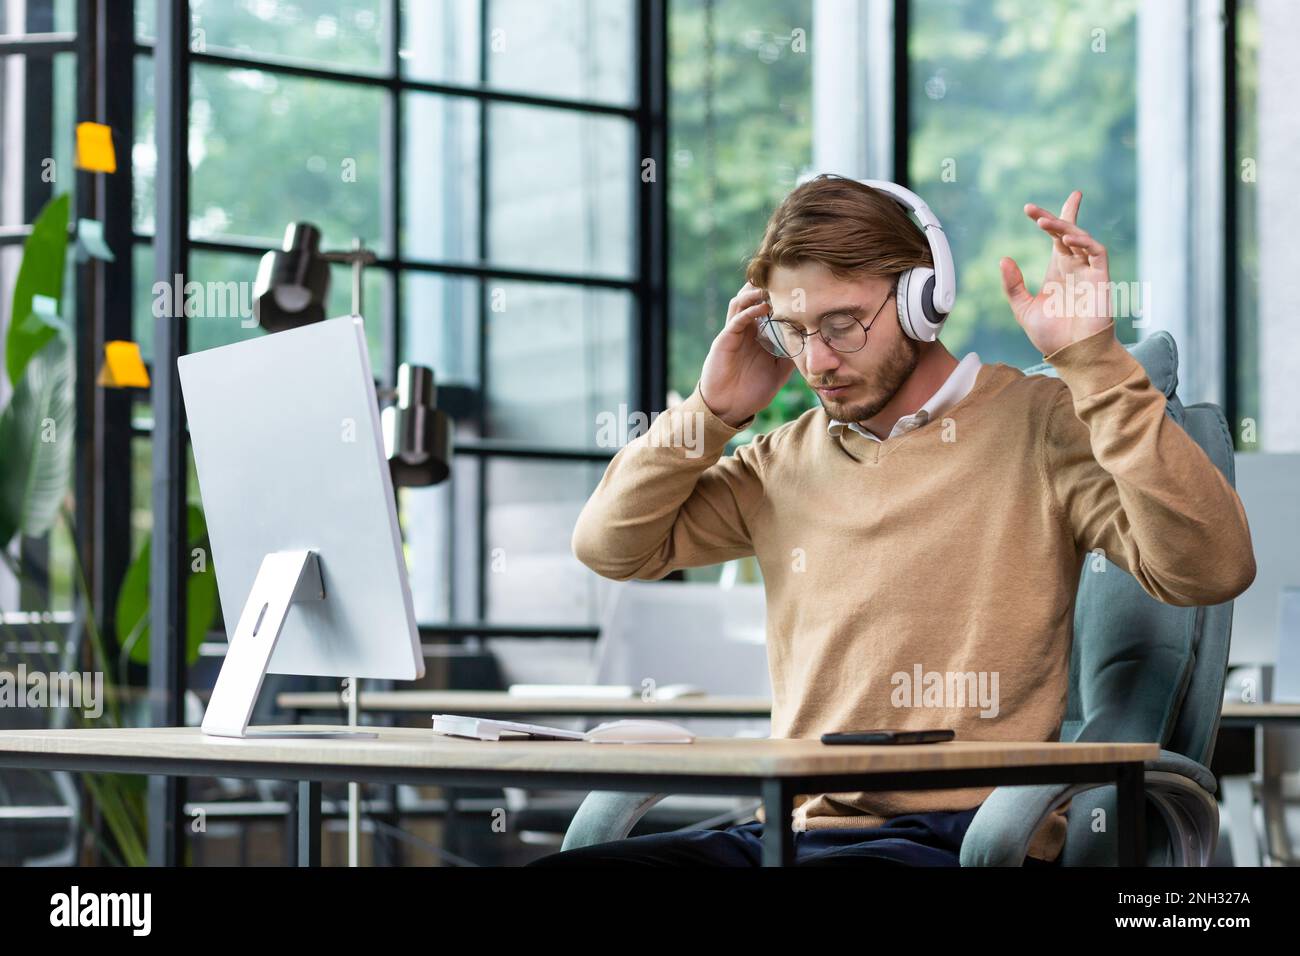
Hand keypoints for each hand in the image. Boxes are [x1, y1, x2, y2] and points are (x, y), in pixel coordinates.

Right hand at [699, 282, 794, 426]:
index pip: (767, 306)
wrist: (729, 409)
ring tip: (774, 286)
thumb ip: (791, 356)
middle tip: (788, 277)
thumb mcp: (779, 372)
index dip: (780, 295)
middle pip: (752, 297)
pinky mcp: (725, 340)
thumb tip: (814, 346)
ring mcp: (734, 333)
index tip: (800, 286)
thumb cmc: (752, 391)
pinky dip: (749, 310)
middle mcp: (745, 329)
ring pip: (742, 301)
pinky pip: (736, 319)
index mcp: (757, 334)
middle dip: (767, 286)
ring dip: (756, 292)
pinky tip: (763, 307)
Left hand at [1000, 190, 1112, 356]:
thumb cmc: (1052, 337)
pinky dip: (1083, 242)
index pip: (1055, 238)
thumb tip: (1004, 259)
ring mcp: (1088, 271)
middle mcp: (1074, 267)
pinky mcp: (1100, 278)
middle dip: (1054, 216)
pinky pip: (1096, 252)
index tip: (1029, 208)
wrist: (1072, 355)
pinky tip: (1067, 239)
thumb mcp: (1024, 309)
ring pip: (1079, 238)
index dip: (1047, 220)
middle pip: (1067, 232)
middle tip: (1032, 209)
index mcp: (1057, 272)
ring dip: (1064, 227)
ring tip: (1044, 222)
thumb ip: (1013, 285)